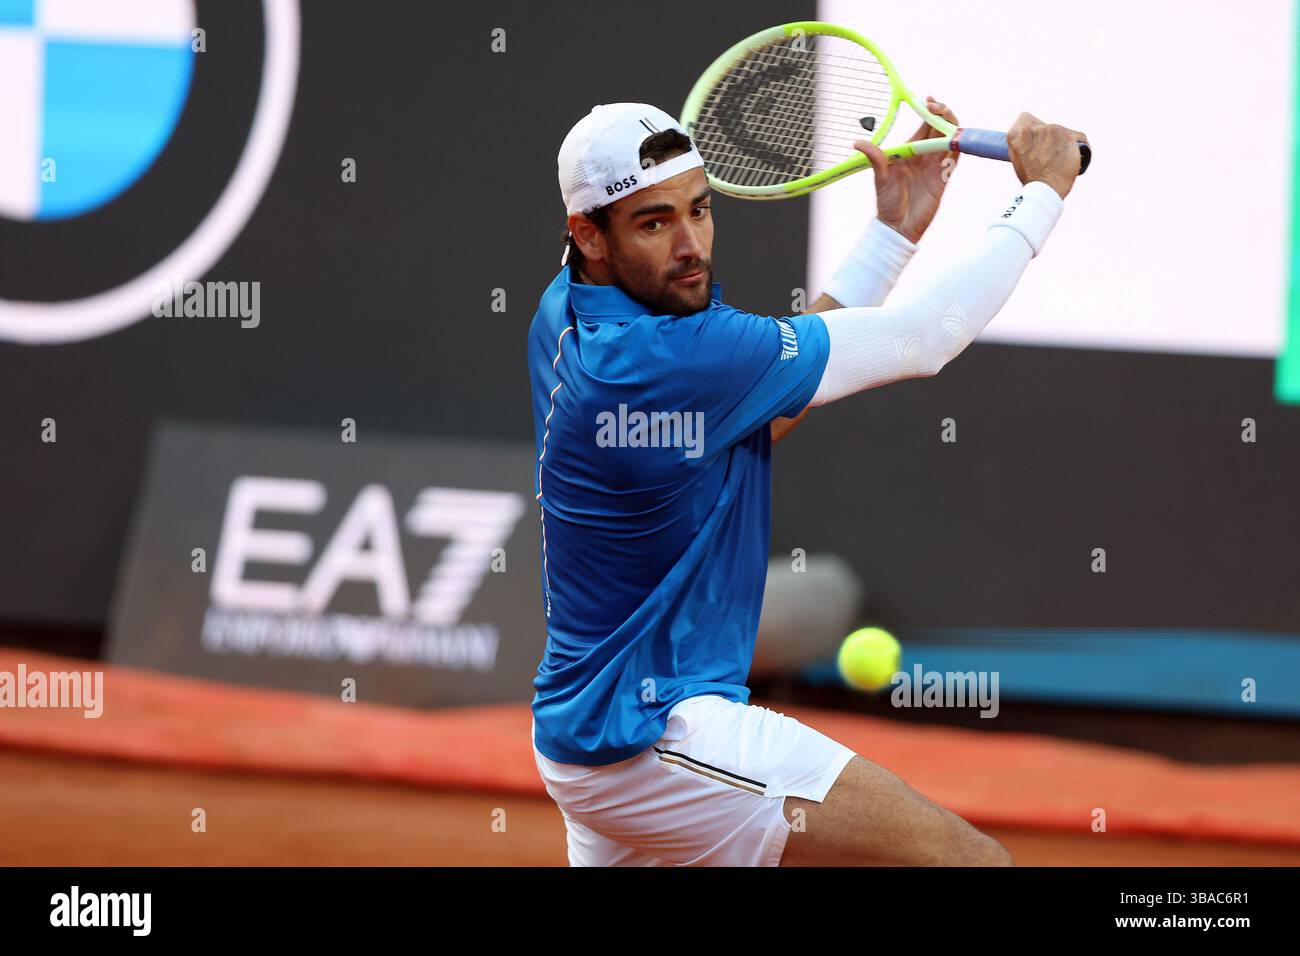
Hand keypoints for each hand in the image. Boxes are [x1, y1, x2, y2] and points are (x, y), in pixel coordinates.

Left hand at [852, 96, 958, 243]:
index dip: (929, 110)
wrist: (897, 226)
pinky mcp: (944, 178)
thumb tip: (857, 143)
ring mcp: (937, 165)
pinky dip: (957, 146)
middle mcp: (926, 155)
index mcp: (911, 150)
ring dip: (950, 125)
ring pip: (950, 139)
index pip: (925, 124)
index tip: (926, 100)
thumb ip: (874, 157)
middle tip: (935, 105)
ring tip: (944, 115)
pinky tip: (953, 137)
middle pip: (940, 127)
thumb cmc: (888, 202)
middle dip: (942, 112)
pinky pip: (955, 158)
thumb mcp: (879, 176)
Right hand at [1006, 112, 1088, 198]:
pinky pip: (1078, 137)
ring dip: (1060, 143)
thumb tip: (1032, 137)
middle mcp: (1037, 127)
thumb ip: (1023, 142)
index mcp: (1019, 133)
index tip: (1033, 141)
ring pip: (1061, 132)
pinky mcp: (1071, 136)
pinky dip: (1077, 145)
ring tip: (1057, 162)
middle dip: (1046, 138)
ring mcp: (1056, 130)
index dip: (1030, 130)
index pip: (1025, 118)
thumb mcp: (1017, 158)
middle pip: (1044, 126)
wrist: (1046, 190)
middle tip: (1045, 157)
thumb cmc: (1031, 179)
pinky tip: (1072, 157)